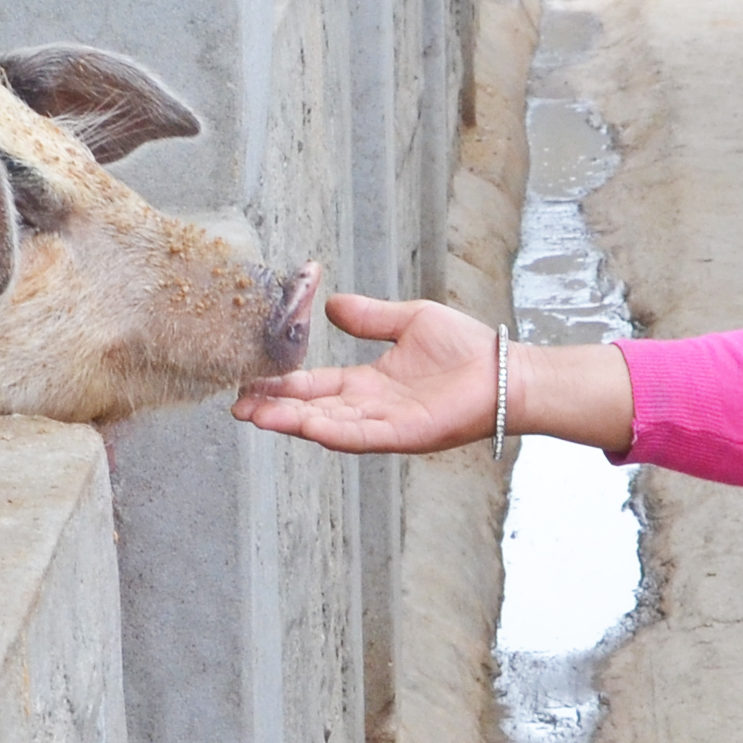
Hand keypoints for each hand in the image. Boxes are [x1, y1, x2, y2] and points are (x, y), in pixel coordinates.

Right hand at [238, 291, 498, 453]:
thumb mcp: (408, 321)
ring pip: (328, 426)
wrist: (504, 371)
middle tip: (238, 405)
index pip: (315, 386)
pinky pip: (361, 436)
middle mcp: (371, 408)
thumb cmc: (466, 349)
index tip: (251, 381)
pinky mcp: (405, 435)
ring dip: (292, 422)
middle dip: (274, 408)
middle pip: (312, 410)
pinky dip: (331, 432)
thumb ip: (369, 318)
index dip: (283, 385)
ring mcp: (386, 425)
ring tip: (256, 415)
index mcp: (369, 383)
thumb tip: (331, 305)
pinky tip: (304, 426)